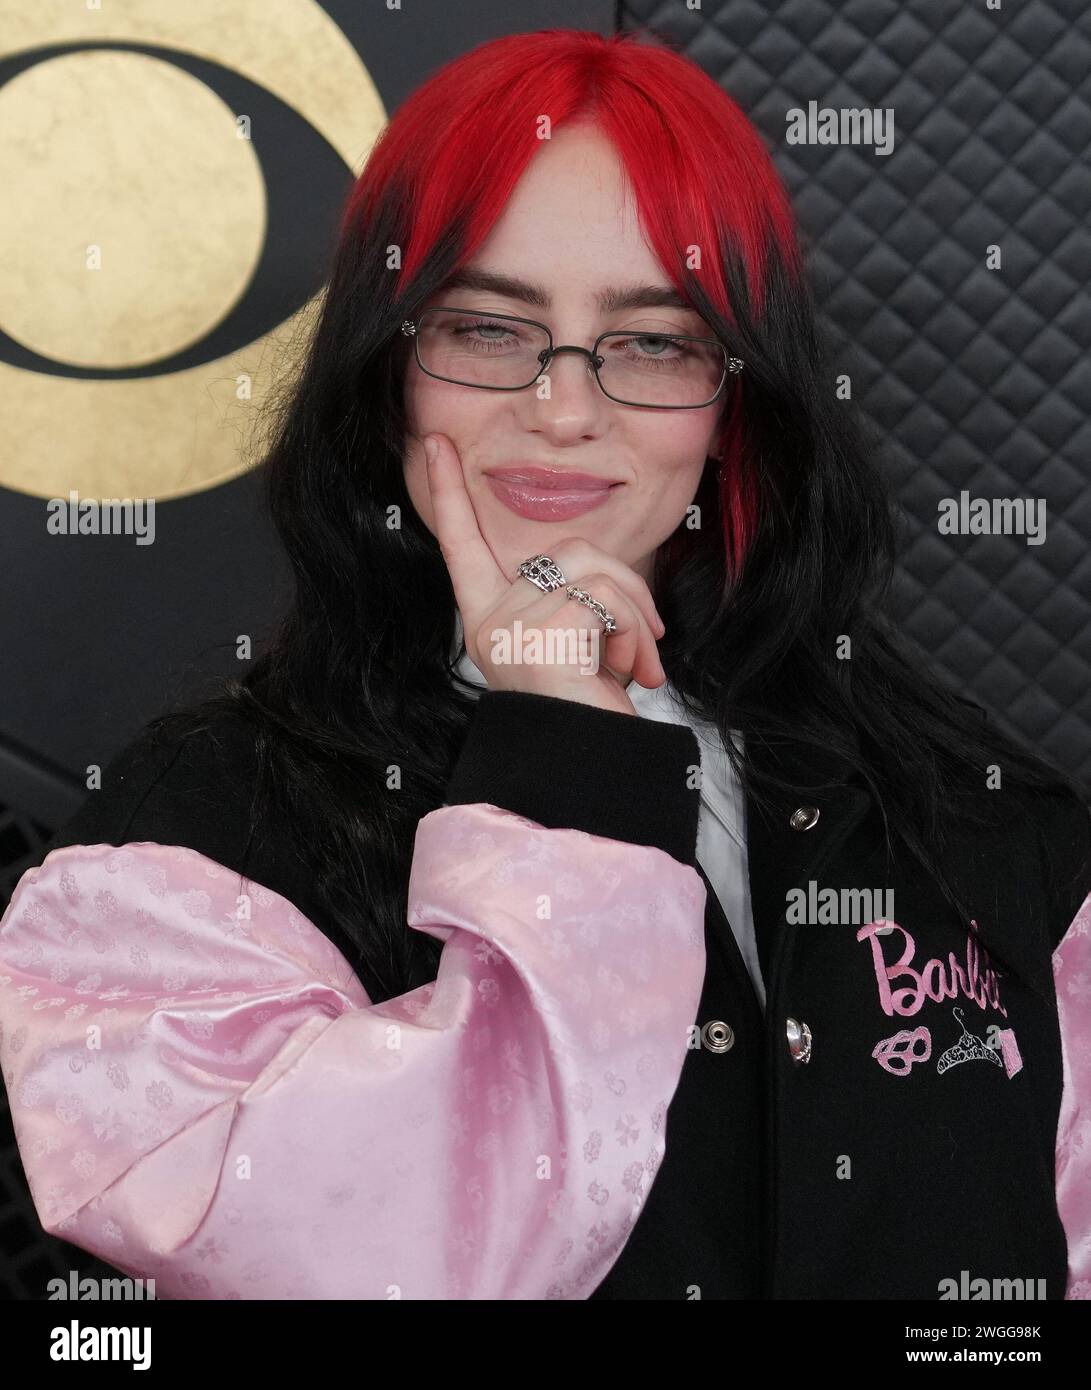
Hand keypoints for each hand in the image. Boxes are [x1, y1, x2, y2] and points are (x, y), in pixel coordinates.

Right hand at [423, 433, 666, 715]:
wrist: (587, 764)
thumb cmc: (585, 711)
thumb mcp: (573, 645)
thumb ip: (570, 597)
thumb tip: (605, 577)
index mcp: (488, 617)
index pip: (461, 544)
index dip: (447, 492)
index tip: (434, 443)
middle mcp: (491, 618)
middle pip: (572, 551)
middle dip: (626, 590)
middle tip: (645, 644)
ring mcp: (513, 623)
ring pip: (597, 570)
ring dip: (637, 616)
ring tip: (638, 665)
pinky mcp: (545, 630)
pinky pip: (609, 599)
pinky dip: (637, 633)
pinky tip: (632, 673)